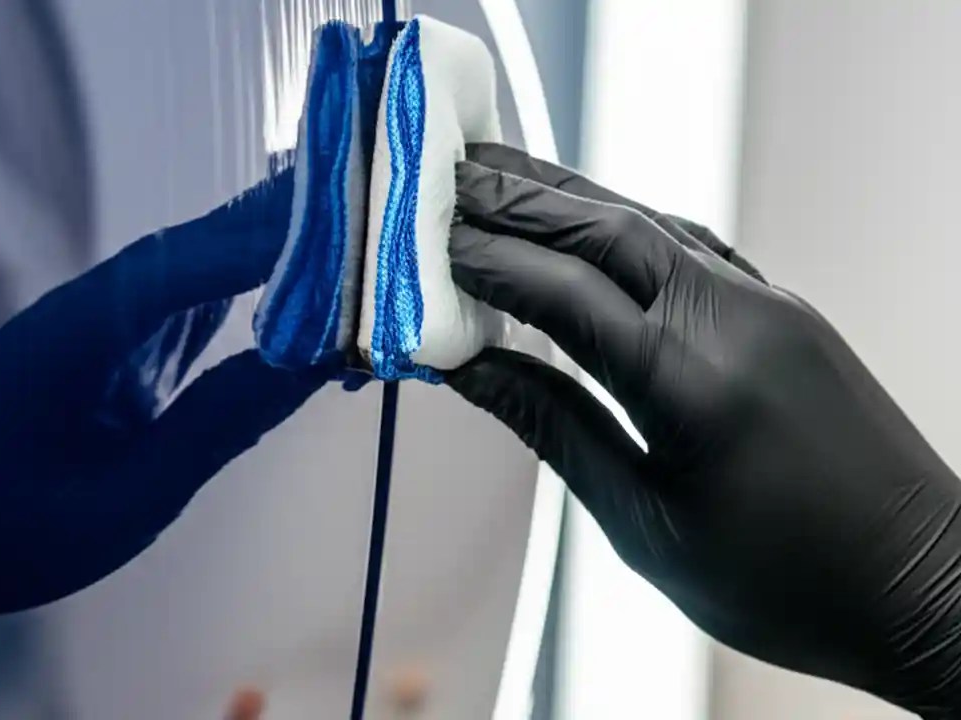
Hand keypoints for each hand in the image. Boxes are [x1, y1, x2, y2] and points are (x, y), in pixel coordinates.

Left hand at [0, 169, 330, 668]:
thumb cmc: (7, 535)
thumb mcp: (122, 500)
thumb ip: (213, 427)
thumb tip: (304, 367)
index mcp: (72, 335)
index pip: (182, 267)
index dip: (264, 248)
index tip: (343, 237)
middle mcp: (82, 312)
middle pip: (189, 250)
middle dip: (272, 233)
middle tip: (362, 218)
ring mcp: (91, 328)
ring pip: (188, 272)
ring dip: (261, 259)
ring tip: (345, 247)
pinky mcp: (103, 353)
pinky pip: (179, 311)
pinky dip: (237, 302)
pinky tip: (286, 297)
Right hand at [447, 143, 960, 715]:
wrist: (926, 586)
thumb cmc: (785, 583)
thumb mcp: (647, 528)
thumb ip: (557, 431)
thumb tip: (472, 371)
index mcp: (696, 387)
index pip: (568, 298)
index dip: (492, 266)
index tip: (430, 249)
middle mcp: (738, 323)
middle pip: (608, 234)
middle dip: (521, 203)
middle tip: (448, 181)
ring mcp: (770, 308)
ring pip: (652, 226)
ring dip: (572, 200)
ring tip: (501, 177)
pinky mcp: (787, 312)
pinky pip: (694, 245)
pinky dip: (629, 225)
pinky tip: (590, 221)